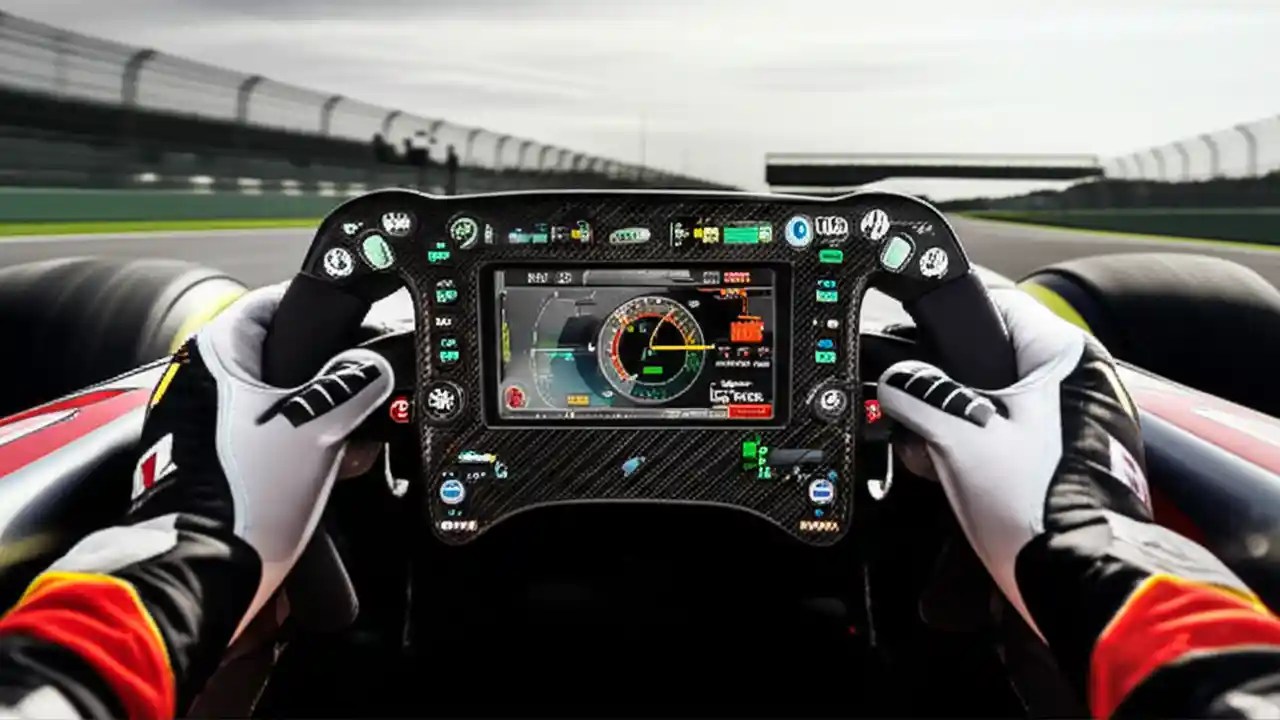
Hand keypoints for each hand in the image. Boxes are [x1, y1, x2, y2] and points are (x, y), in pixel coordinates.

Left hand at [124, 284, 392, 632]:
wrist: (205, 570)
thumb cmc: (244, 494)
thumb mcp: (319, 428)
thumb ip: (356, 385)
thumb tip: (375, 368)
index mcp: (213, 356)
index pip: (271, 305)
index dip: (318, 316)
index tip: (353, 330)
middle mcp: (195, 382)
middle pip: (276, 360)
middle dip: (325, 380)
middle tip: (359, 398)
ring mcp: (193, 424)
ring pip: (271, 402)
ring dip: (313, 419)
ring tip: (347, 446)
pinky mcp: (200, 462)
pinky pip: (258, 439)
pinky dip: (292, 447)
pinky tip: (324, 471)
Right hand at [876, 288, 1150, 632]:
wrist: (1082, 582)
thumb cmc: (1042, 507)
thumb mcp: (958, 438)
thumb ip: (918, 396)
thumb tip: (895, 381)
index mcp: (1066, 357)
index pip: (997, 307)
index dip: (947, 323)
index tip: (913, 343)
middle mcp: (1083, 382)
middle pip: (993, 362)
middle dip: (948, 391)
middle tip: (921, 417)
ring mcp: (1083, 423)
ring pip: (1001, 404)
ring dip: (961, 427)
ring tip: (938, 456)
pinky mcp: (1075, 461)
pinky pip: (1016, 438)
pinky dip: (984, 452)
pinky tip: (960, 478)